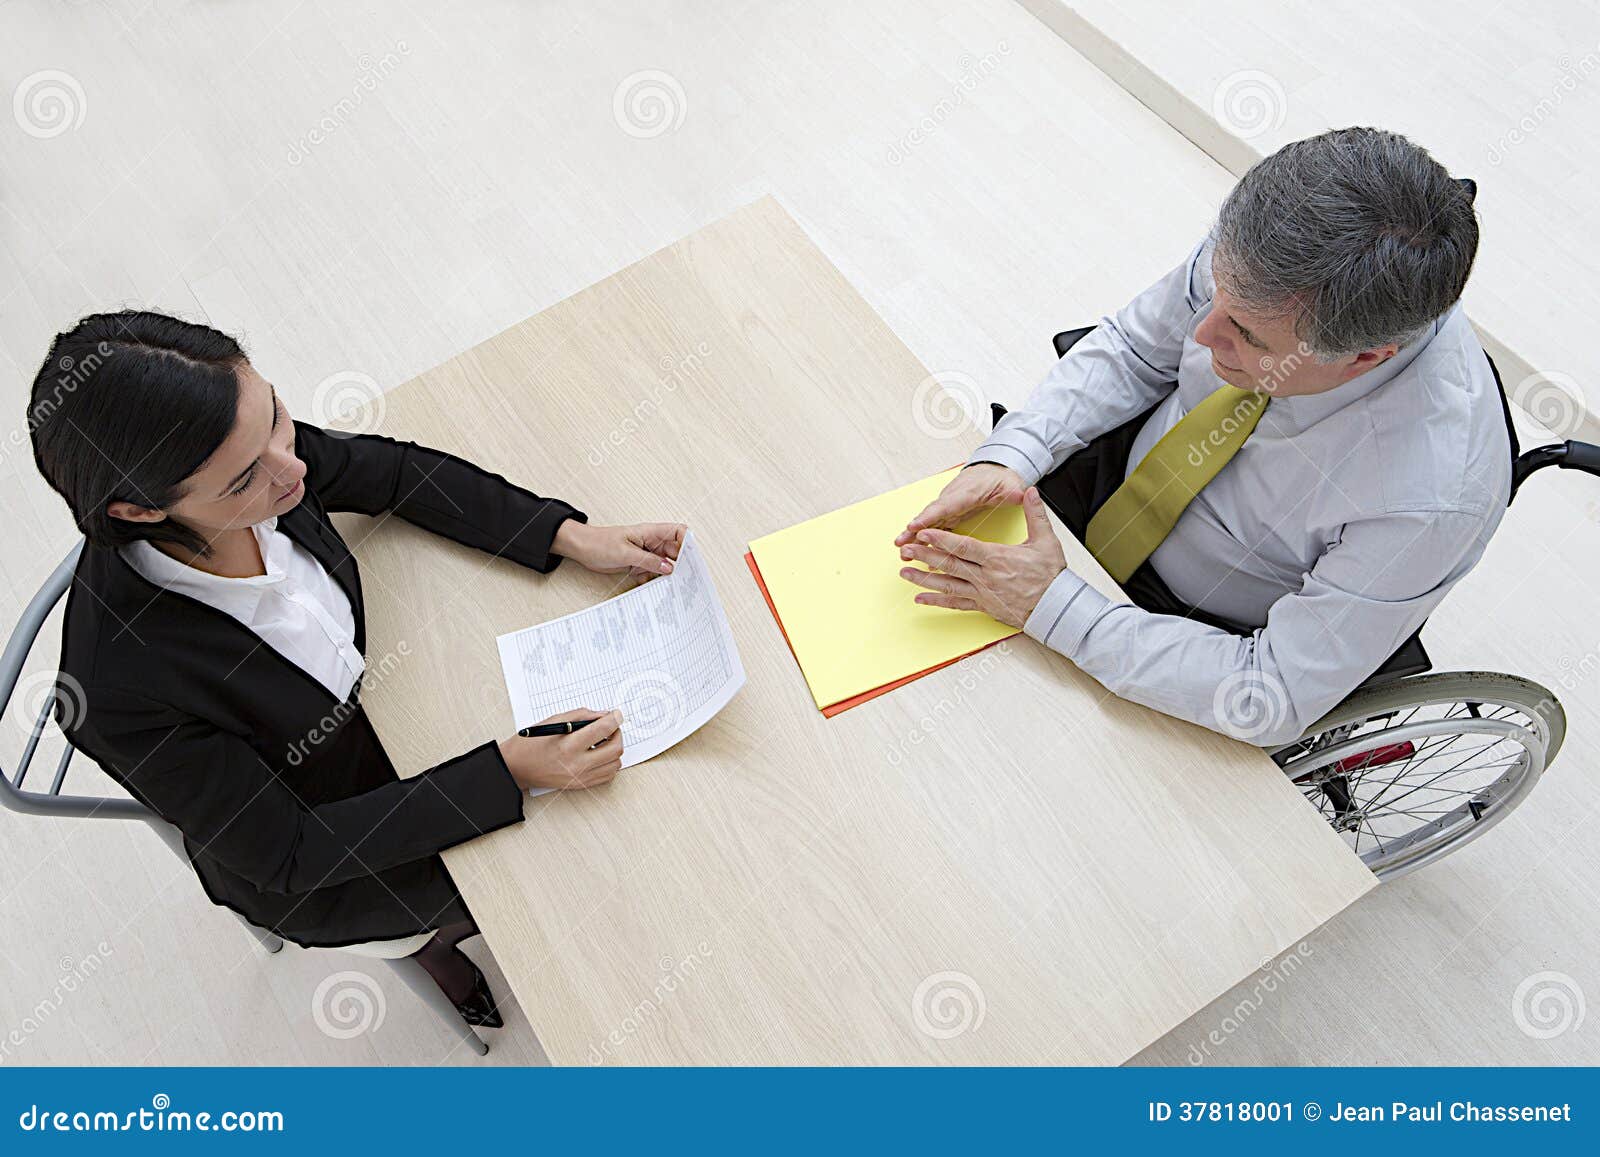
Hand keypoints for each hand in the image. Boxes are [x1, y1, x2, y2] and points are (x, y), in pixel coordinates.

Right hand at [497, 708, 624, 790]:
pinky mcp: (581, 785)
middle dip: (618, 733)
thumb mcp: (554, 721)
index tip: (617, 714)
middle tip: (612, 727)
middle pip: (615, 749)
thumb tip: (604, 715)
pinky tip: (600, 754)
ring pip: (615, 764)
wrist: (517, 768)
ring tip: (604, 741)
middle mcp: (576, 764)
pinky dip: (609, 763)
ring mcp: (580, 777)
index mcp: (568, 745)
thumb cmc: (531, 743)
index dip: (614, 719)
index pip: (602, 730)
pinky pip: (607, 775)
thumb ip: (581, 716)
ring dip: (614, 749)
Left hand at [554, 519, 686, 584]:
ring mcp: (646, 554)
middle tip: (684, 579)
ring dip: (667, 575)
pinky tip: (652, 587)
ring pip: (665, 564)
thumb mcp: (625, 553)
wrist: (582, 549)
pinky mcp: (639, 564)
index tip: (690, 559)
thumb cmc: (599, 543)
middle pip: (675, 552)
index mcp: (651, 533)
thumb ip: (648, 561)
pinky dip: (654, 580)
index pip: (678, 532)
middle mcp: (651, 543)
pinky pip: (653, 573)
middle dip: (681, 564)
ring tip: (670, 586)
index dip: (687, 543)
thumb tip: (669, 568)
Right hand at [894, 462, 1025, 546]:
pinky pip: (932, 524)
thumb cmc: (1001, 480)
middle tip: (901, 542)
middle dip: (915, 528)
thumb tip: (1021, 494)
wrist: (994, 471)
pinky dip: (920, 536)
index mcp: (967, 492)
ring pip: (928, 520)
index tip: (916, 525)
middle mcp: (952, 497)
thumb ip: (1014, 492)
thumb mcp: (1012, 486)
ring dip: (913, 534)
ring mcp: (948, 504)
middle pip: (931, 514)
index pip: (947, 505)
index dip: (930, 516)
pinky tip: (911, 548)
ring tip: (901, 548)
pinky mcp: (948, 512)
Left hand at [897, 487, 1066, 627]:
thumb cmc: (1051, 576)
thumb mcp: (1046, 541)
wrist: (1057, 608)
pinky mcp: (982, 606)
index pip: (963, 547)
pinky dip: (937, 601)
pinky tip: (920, 599)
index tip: (924, 533)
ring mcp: (982, 594)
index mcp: (997, 558)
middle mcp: (985, 577)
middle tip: (907, 549)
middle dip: (925, 556)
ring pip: (947, 585)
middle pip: (949, 565)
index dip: (941, 539)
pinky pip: (955, 603)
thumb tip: (1031, 491)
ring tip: (904, 572)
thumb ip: (1035, 514)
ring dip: (924, 579)